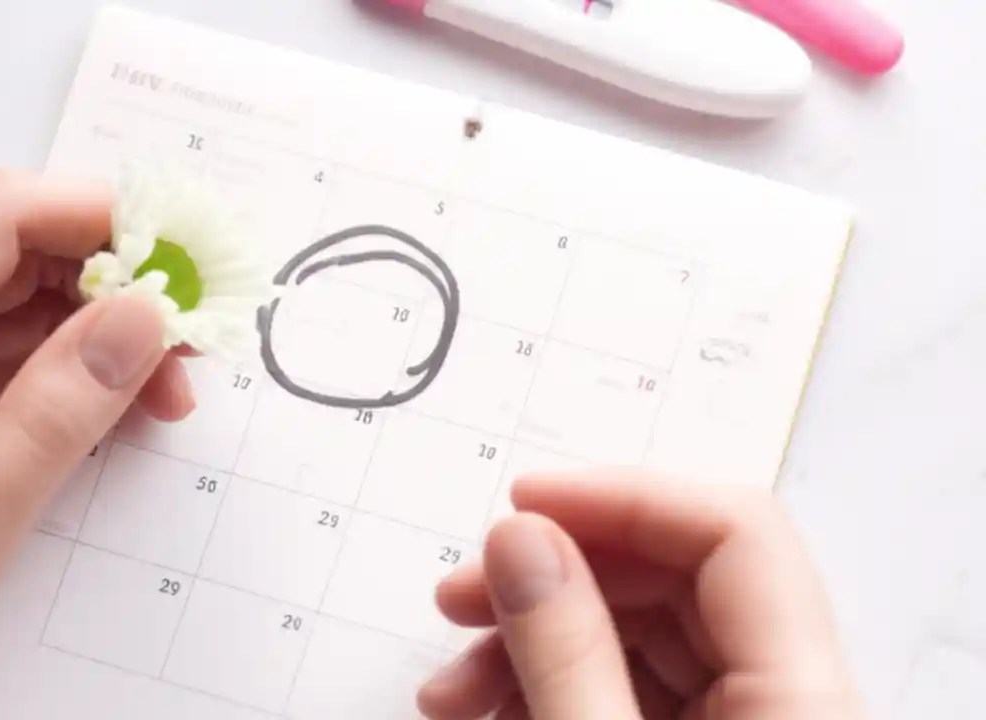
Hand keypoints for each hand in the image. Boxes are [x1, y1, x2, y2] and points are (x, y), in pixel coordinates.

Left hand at [0, 170, 194, 719]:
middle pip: (1, 263)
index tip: (183, 259)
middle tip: (190, 343)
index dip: (101, 220)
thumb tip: (137, 323)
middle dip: (107, 287)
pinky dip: (46, 390)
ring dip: (85, 343)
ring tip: (157, 394)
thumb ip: (49, 423)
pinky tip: (96, 419)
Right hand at [417, 469, 866, 718]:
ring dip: (528, 646)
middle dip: (549, 579)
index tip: (524, 503)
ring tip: (450, 691)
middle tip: (462, 596)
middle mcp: (785, 704)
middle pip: (672, 580)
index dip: (622, 495)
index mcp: (799, 700)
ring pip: (634, 638)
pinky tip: (484, 713)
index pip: (733, 532)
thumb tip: (522, 541)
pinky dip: (545, 690)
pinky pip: (621, 691)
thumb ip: (564, 657)